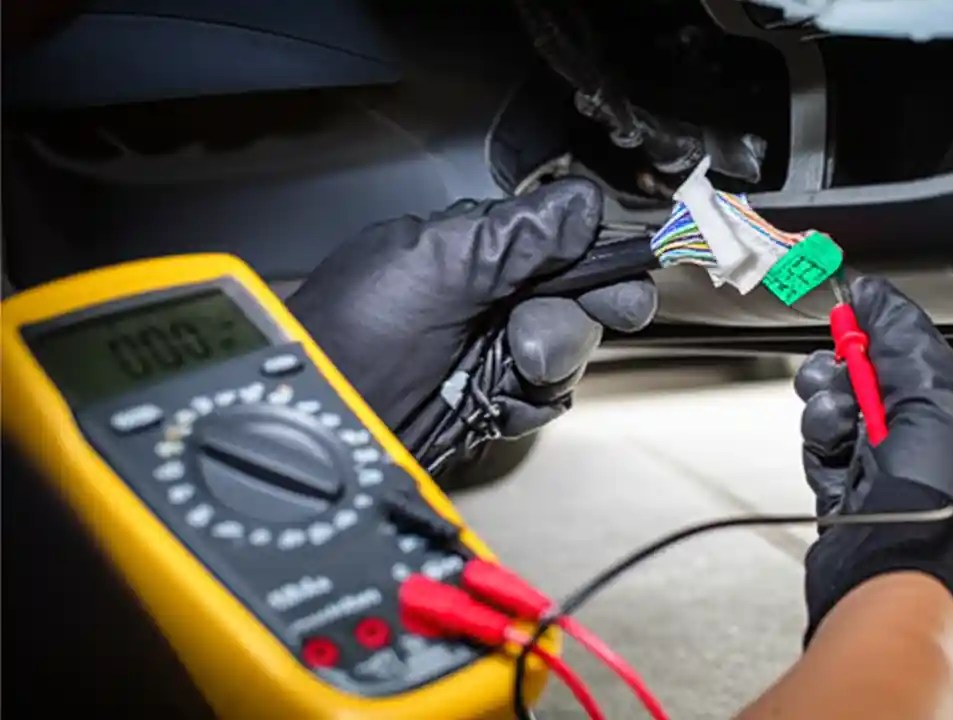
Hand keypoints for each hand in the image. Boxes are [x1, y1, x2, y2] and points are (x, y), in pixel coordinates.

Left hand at [288, 179, 656, 473]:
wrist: (318, 424)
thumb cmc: (353, 333)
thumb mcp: (434, 265)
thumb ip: (514, 235)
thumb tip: (583, 203)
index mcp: (474, 252)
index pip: (562, 245)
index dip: (600, 264)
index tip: (622, 283)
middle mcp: (488, 298)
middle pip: (578, 302)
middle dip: (570, 323)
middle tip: (537, 344)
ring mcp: (488, 352)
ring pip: (565, 354)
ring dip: (547, 367)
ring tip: (505, 374)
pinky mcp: (485, 402)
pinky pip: (541, 400)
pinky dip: (527, 404)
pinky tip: (494, 404)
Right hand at [794, 276, 952, 647]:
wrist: (896, 572)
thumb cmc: (940, 498)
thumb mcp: (934, 394)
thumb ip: (902, 337)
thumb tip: (874, 294)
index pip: (939, 369)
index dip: (894, 337)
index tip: (859, 309)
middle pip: (889, 390)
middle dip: (854, 370)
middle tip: (837, 359)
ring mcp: (905, 487)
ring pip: (854, 418)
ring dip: (834, 405)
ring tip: (833, 410)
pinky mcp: (861, 505)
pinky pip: (834, 453)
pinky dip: (825, 441)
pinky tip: (830, 442)